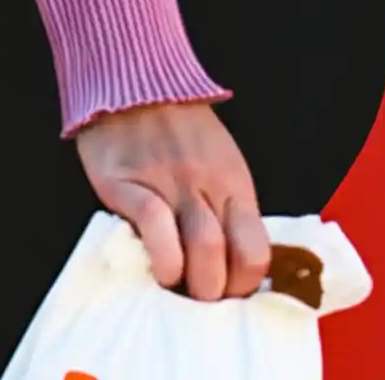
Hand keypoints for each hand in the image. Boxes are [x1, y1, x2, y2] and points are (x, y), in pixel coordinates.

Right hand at [75, 102, 270, 300]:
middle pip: (231, 258)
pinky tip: (156, 268)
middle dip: (217, 294)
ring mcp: (168, 183)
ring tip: (178, 291)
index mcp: (234, 184)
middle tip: (199, 302)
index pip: (257, 250)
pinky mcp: (127, 182)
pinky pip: (155, 227)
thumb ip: (223, 203)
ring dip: (193, 285)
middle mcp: (207, 186)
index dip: (245, 286)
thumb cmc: (175, 125)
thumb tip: (228, 257)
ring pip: (201, 248)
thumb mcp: (217, 160)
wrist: (130, 81)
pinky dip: (161, 257)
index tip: (225, 295)